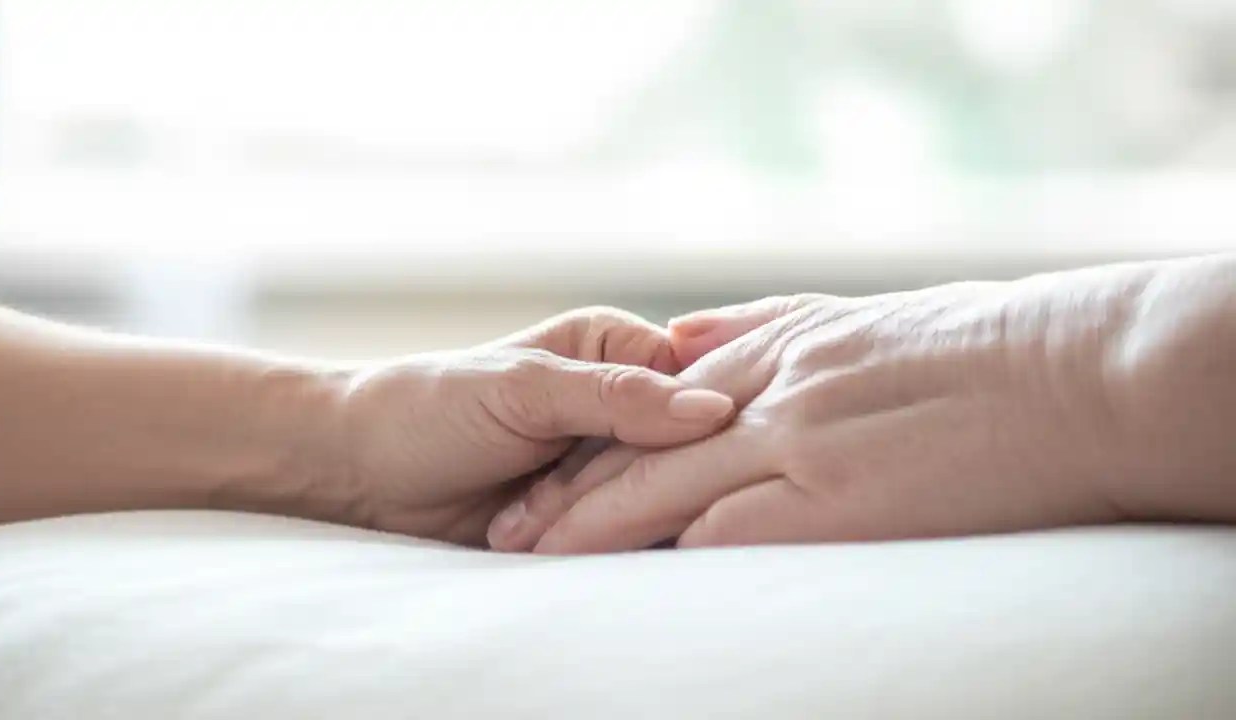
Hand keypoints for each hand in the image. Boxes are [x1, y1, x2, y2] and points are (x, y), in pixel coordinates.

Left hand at [327, 308, 734, 545]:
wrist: (361, 473)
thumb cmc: (429, 409)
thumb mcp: (523, 390)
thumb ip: (615, 398)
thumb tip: (713, 411)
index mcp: (615, 347)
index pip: (694, 384)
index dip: (702, 425)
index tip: (699, 461)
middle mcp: (621, 401)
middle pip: (682, 447)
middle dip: (654, 483)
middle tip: (622, 514)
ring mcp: (607, 462)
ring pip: (660, 495)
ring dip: (633, 523)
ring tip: (601, 541)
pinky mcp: (591, 515)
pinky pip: (629, 534)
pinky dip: (620, 550)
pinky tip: (618, 568)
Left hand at [488, 263, 1223, 552]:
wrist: (1074, 372)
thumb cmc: (994, 347)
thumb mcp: (866, 315)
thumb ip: (771, 321)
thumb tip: (692, 335)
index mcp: (784, 343)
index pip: (659, 395)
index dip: (597, 439)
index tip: (552, 472)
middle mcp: (770, 388)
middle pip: (637, 444)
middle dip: (567, 491)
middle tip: (511, 532)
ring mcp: (793, 440)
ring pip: (657, 490)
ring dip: (589, 531)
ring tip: (533, 564)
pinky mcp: (827, 497)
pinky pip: (721, 535)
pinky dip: (662, 561)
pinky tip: (621, 590)